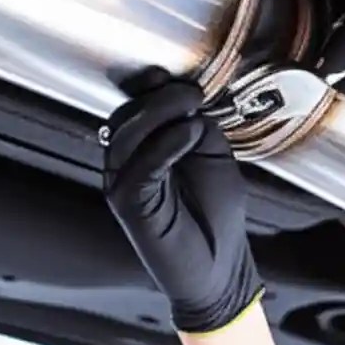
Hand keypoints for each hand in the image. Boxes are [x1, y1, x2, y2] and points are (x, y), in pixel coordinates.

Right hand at [102, 70, 262, 334]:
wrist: (220, 268)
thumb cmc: (215, 216)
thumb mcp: (213, 156)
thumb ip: (198, 126)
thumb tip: (185, 102)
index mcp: (144, 150)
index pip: (134, 108)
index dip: (150, 87)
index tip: (174, 76)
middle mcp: (127, 165)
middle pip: (126, 116)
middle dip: (158, 96)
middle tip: (191, 93)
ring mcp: (124, 184)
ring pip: (126, 135)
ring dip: (161, 113)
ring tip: (191, 106)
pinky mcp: (128, 205)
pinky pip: (139, 166)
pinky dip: (165, 144)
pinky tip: (190, 133)